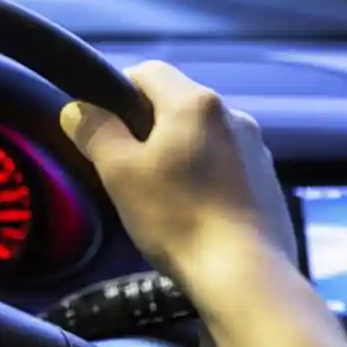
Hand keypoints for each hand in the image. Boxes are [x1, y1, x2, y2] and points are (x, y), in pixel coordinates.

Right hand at [60, 61, 295, 285]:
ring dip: (178, 151)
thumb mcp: (120, 173)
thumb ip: (96, 132)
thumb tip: (77, 109)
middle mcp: (233, 114)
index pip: (148, 71)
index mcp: (195, 102)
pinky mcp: (269, 181)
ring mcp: (257, 148)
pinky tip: (195, 210)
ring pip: (202, 134)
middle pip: (176, 103)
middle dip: (147, 126)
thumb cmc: (177, 216)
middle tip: (125, 166)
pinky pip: (226, 162)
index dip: (118, 91)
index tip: (102, 126)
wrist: (245, 275)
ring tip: (161, 193)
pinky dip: (205, 175)